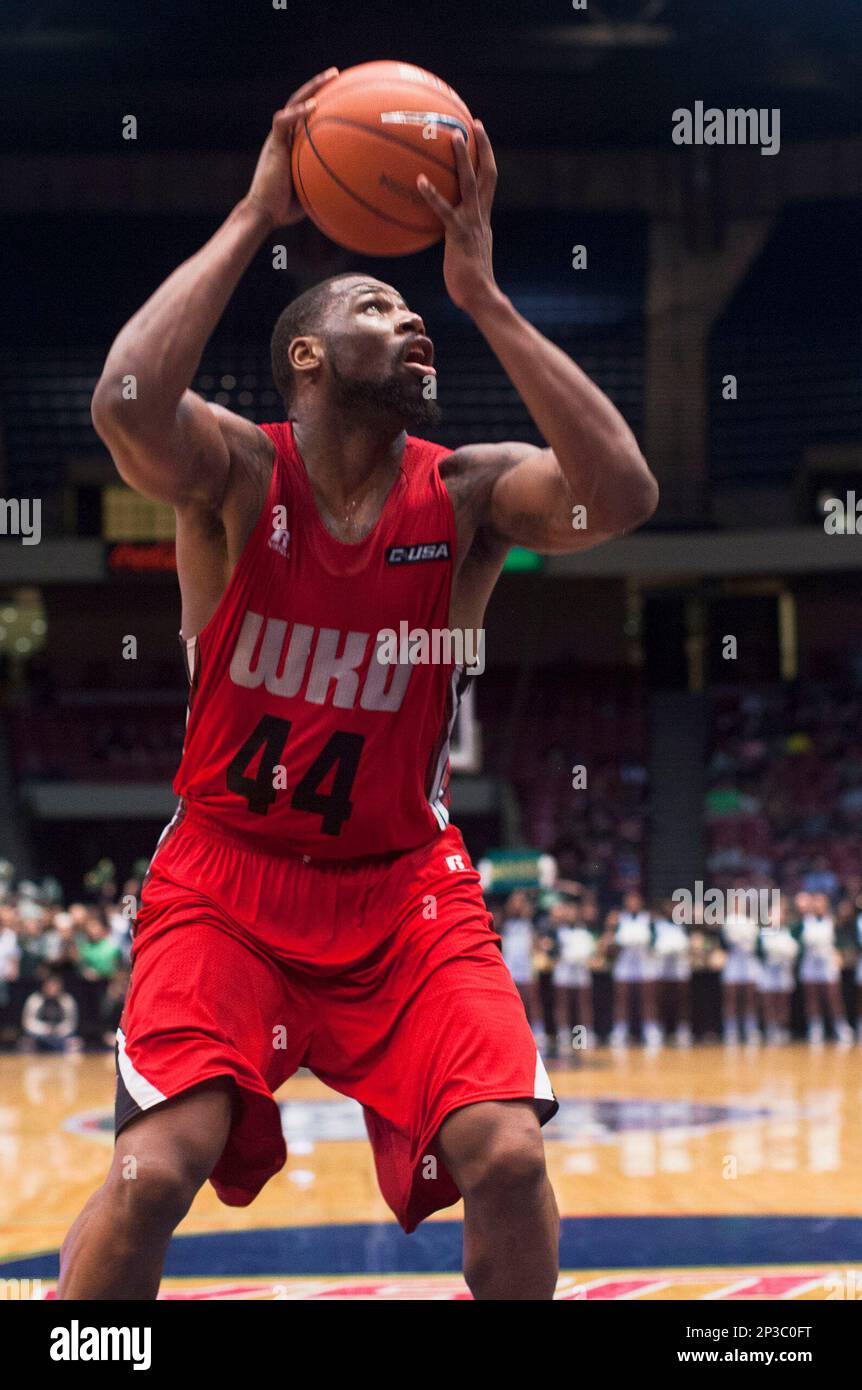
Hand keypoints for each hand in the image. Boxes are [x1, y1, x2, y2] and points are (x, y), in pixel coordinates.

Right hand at [246, 68, 338, 226]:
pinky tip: (314, 106)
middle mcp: (286, 136)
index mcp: (293, 144)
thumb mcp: (313, 192)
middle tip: (337, 74)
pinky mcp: (273, 144)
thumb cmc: (286, 209)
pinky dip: (298, 113)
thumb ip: (327, 182)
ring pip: (294, 103)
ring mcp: (279, 138)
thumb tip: (353, 186)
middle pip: (302, 101)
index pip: (307, 117)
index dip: (321, 103)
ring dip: (312, 88)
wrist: (264, 213)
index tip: (339, 94)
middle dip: (319, 86)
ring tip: (332, 76)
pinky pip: (284, 122)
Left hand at [416, 121, 497, 312]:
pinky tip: (419, 180)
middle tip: (474, 123)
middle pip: (487, 173)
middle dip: (483, 147)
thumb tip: (443, 235)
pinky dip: (433, 194)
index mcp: (483, 219)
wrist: (480, 297)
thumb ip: (457, 240)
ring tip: (453, 135)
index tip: (480, 137)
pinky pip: (444, 209)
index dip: (485, 158)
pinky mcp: (458, 235)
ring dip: (462, 158)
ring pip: (470, 183)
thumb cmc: (470, 284)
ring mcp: (471, 224)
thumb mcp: (465, 255)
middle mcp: (481, 216)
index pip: (489, 182)